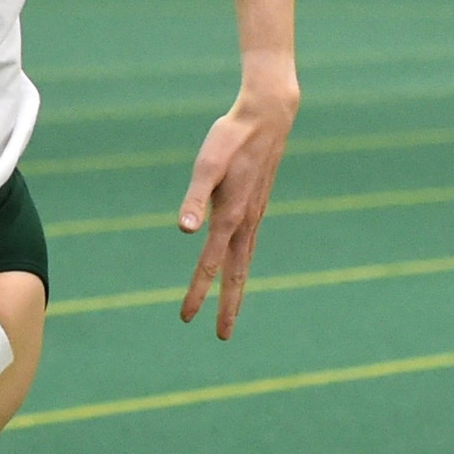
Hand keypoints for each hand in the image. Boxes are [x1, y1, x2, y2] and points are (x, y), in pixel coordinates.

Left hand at [178, 80, 298, 338]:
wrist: (268, 117)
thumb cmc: (231, 137)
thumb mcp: (206, 164)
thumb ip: (195, 198)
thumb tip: (185, 230)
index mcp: (231, 216)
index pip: (210, 264)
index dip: (197, 292)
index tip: (186, 317)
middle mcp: (246, 222)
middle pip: (237, 275)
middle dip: (228, 307)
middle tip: (221, 336)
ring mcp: (255, 216)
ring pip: (245, 262)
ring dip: (236, 289)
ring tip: (229, 312)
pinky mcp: (257, 206)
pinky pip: (248, 246)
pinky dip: (242, 266)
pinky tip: (235, 268)